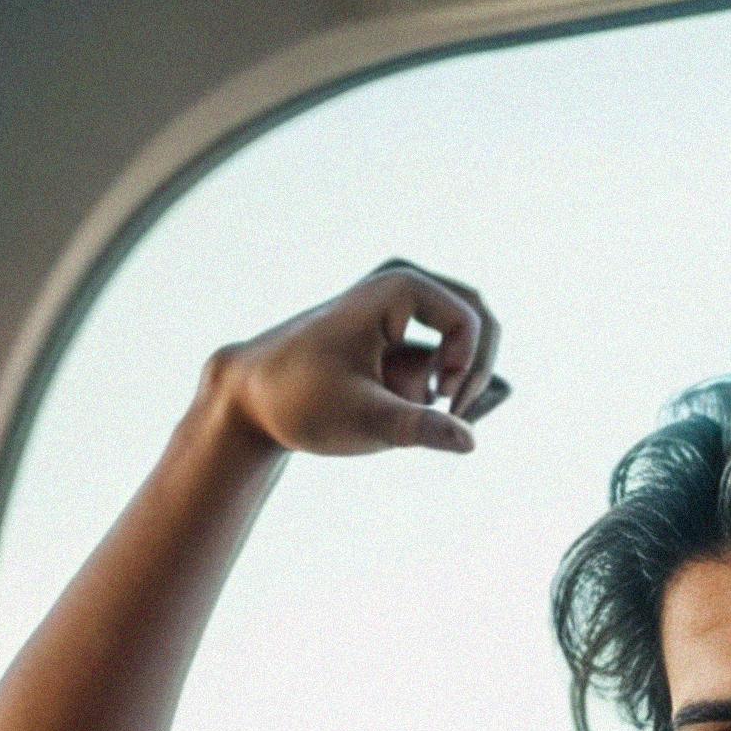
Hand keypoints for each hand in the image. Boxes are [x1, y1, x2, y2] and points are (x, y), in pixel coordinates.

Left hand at [212, 260, 503, 458]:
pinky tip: (421, 412)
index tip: (440, 404)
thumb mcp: (364, 419)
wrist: (252, 394)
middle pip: (478, 317)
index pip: (469, 322)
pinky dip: (445, 384)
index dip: (467, 369)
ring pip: (464, 336)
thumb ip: (419, 428)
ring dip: (462, 378)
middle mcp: (402, 289)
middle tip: (454, 412)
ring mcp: (400, 311)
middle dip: (476, 369)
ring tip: (436, 414)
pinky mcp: (396, 338)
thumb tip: (469, 442)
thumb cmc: (301, 400)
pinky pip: (444, 352)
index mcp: (397, 288)